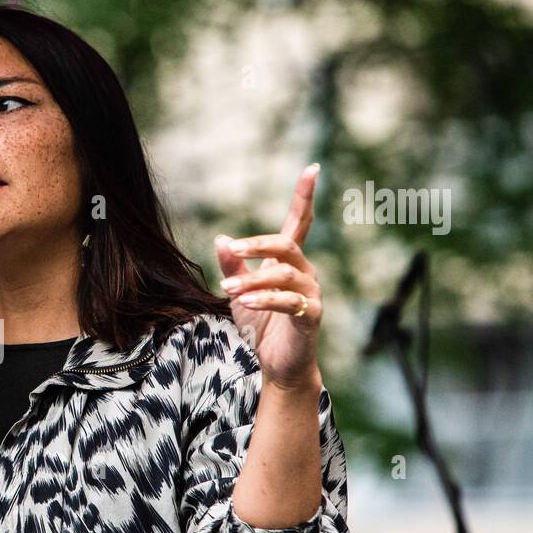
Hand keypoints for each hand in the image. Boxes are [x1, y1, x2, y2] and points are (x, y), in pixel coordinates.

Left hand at [214, 163, 323, 390]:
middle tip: (233, 248)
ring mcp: (311, 294)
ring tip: (229, 288)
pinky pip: (289, 302)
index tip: (311, 168)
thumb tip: (221, 238)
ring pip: (286, 274)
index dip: (304, 197)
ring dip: (254, 279)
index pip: (300, 223)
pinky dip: (266, 300)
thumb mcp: (240, 292)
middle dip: (259, 244)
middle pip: (288, 245)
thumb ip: (233, 266)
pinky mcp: (310, 317)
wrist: (277, 364)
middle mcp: (305, 273)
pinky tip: (247, 302)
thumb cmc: (261, 326)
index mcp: (289, 262)